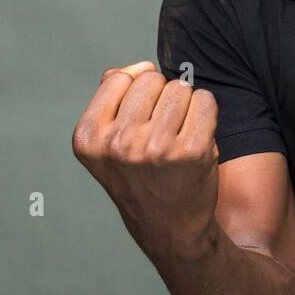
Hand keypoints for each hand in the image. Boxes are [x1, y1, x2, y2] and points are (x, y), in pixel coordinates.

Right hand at [71, 62, 220, 261]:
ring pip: (180, 88)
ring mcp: (155, 148)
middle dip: (161, 97)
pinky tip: (197, 140)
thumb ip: (111, 94)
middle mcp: (117, 144)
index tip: (137, 124)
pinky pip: (205, 101)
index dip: (135, 95)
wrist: (170, 228)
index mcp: (88, 138)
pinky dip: (206, 114)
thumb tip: (142, 66)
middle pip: (151, 78)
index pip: (119, 78)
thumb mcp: (107, 141)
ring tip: (178, 137)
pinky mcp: (192, 151)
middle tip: (161, 132)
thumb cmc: (141, 176)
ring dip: (185, 106)